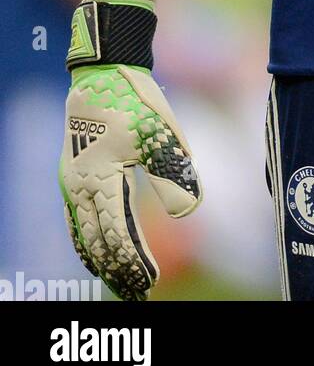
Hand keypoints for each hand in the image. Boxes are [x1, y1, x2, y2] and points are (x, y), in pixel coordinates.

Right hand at [59, 0, 201, 300]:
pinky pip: (75, 220)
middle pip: (96, 244)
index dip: (133, 263)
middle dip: (116, 271)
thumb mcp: (161, 135)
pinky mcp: (73, 175)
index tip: (151, 284)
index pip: (117, 235)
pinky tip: (99, 251)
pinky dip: (87, 242)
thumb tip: (189, 212)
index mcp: (98, 181)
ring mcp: (72, 182)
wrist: (105, 71)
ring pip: (82, 235)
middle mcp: (78, 187)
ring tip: (119, 282)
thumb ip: (174, 174)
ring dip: (101, 261)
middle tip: (137, 294)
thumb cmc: (134, 101)